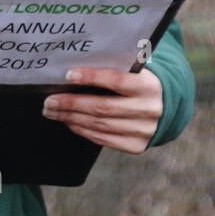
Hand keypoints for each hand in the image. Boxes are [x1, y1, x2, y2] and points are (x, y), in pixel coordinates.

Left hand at [42, 67, 163, 153]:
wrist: (164, 107)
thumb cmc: (139, 83)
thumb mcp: (135, 72)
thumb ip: (114, 69)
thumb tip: (74, 72)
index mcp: (149, 85)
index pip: (117, 80)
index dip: (92, 77)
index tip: (68, 75)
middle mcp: (148, 109)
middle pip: (103, 107)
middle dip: (72, 103)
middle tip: (50, 101)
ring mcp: (143, 130)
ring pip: (100, 125)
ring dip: (72, 118)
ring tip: (53, 112)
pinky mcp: (136, 146)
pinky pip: (103, 139)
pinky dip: (82, 130)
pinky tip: (69, 122)